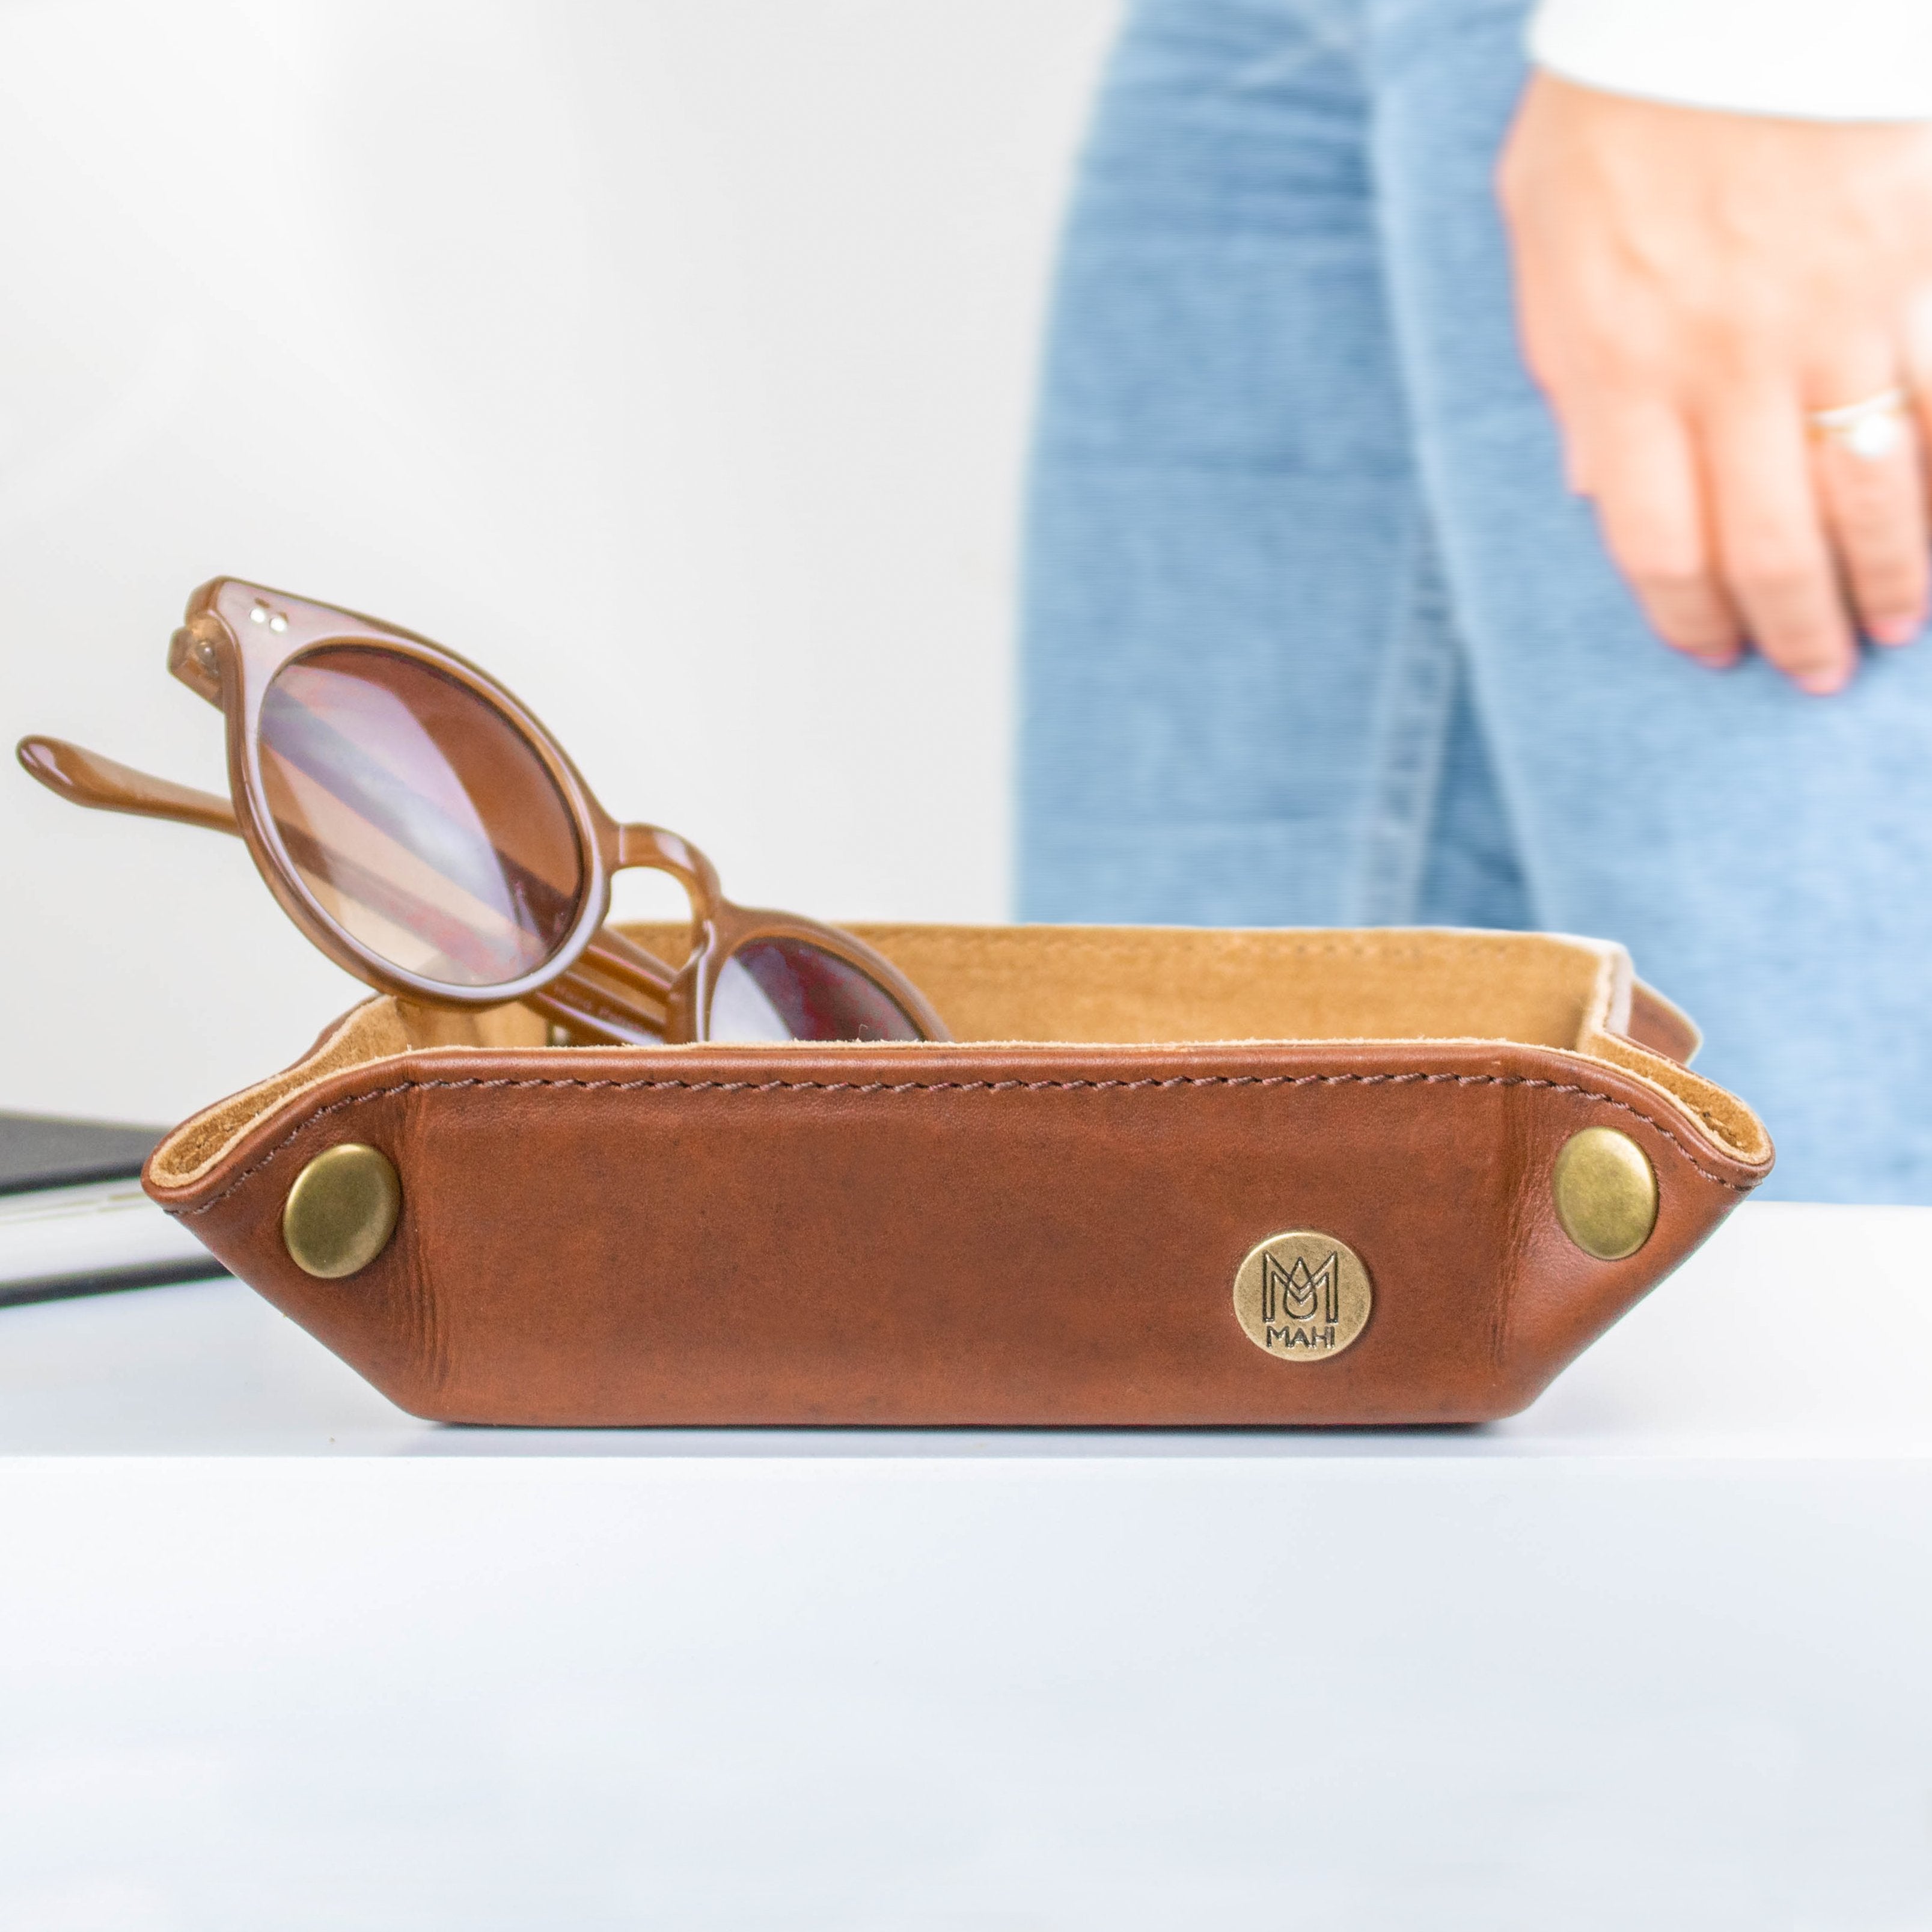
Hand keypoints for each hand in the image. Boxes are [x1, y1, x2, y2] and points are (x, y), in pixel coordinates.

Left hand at [1499, 73, 1931, 693]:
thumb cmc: (1618, 106)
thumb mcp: (1543, 242)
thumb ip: (1568, 374)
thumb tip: (1593, 489)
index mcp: (1620, 368)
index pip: (1658, 544)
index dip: (1691, 618)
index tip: (1715, 655)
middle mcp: (1725, 368)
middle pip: (1769, 542)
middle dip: (1796, 625)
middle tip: (1818, 673)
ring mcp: (1831, 323)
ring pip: (1870, 490)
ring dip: (1887, 574)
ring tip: (1894, 624)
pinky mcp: (1914, 270)